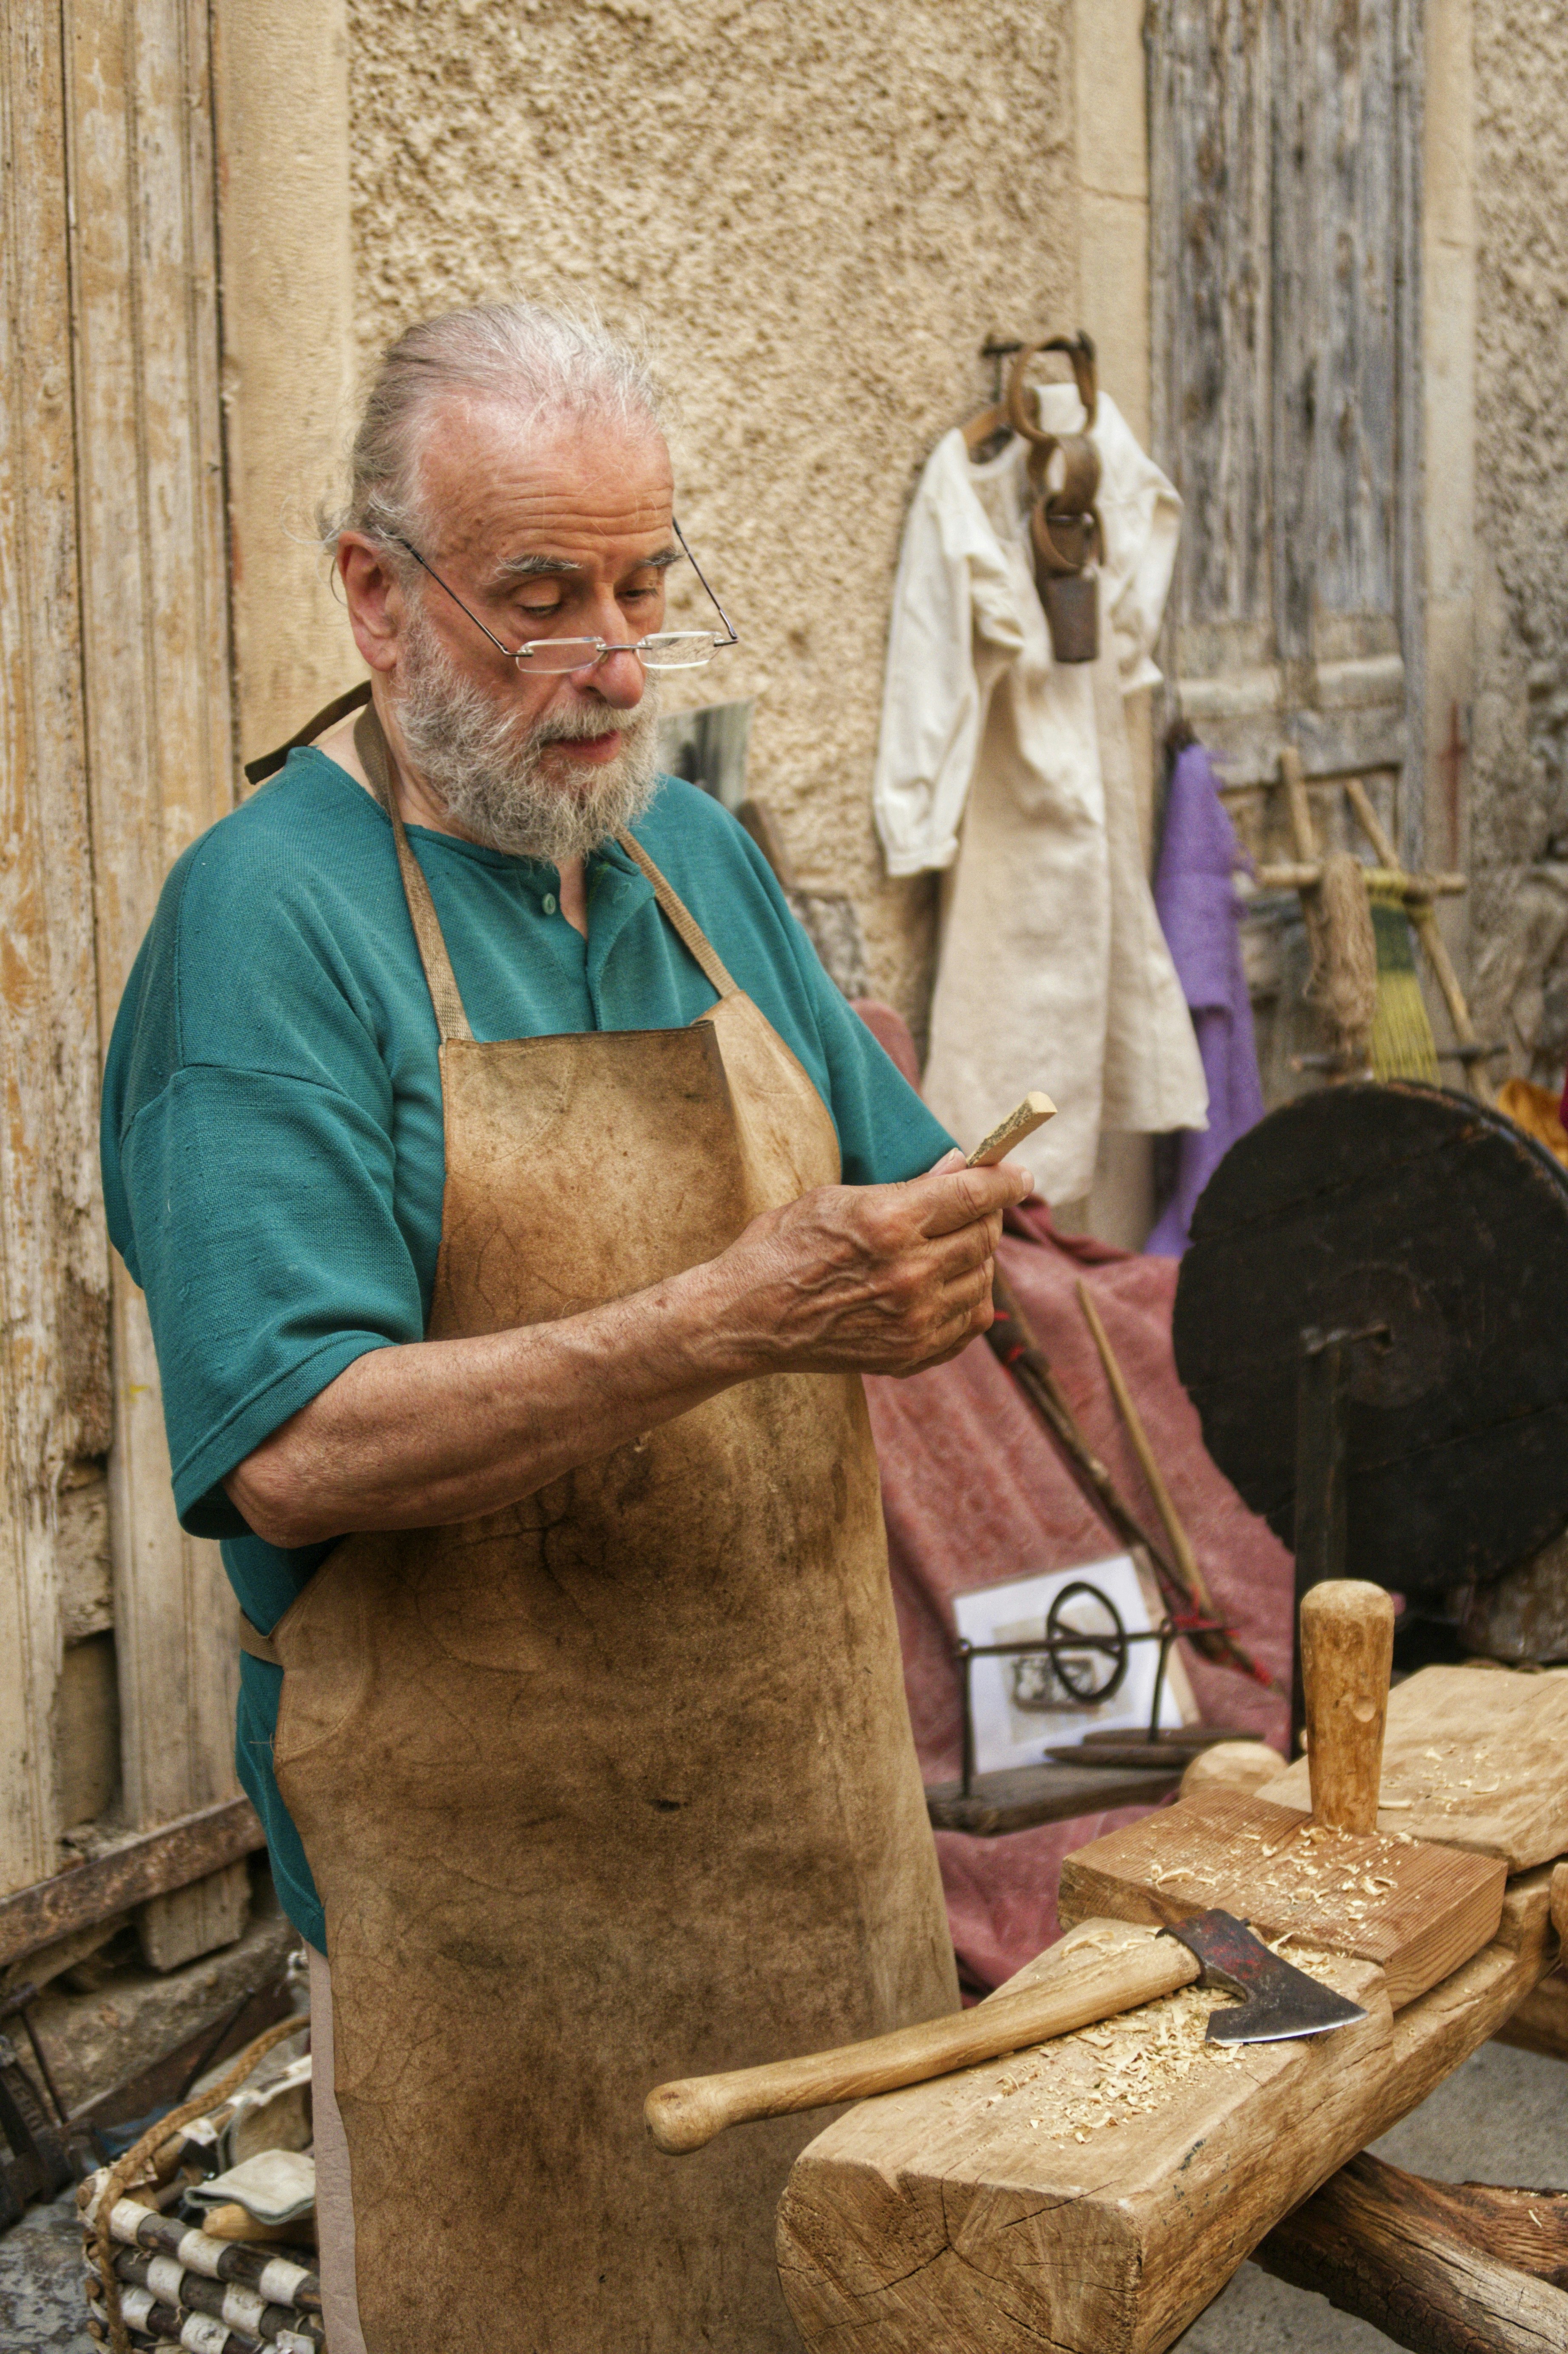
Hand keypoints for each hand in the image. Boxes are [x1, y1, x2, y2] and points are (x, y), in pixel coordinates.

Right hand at [704, 1148, 1033, 1378]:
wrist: (746, 1318)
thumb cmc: (781, 1247)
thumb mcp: (836, 1198)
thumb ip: (905, 1187)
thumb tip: (957, 1166)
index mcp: (889, 1222)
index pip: (973, 1194)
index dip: (1006, 1180)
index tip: (1021, 1174)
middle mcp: (909, 1273)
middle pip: (984, 1236)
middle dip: (989, 1215)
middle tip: (979, 1206)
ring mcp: (913, 1320)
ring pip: (983, 1280)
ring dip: (977, 1259)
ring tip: (952, 1246)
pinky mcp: (910, 1354)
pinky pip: (969, 1323)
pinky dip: (970, 1300)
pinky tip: (950, 1285)